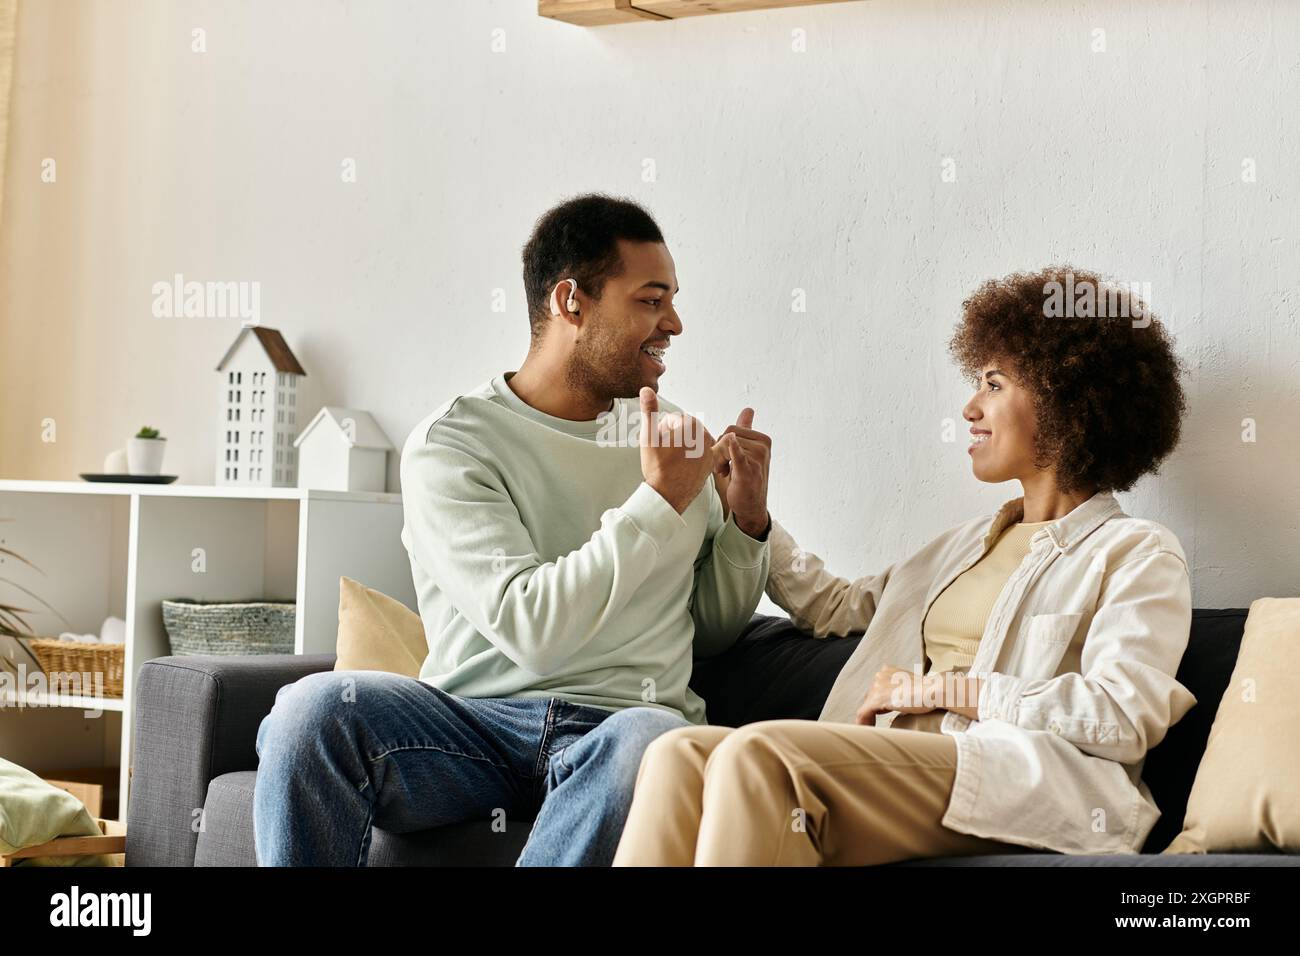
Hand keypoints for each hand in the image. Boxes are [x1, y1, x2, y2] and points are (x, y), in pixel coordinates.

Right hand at [639, 387, 714, 513]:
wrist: (667, 496)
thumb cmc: (657, 468)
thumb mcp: (648, 437)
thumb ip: (648, 410)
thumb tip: (646, 390)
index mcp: (692, 426)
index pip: (672, 420)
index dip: (661, 431)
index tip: (660, 445)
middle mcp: (705, 436)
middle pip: (683, 429)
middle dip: (672, 438)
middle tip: (665, 454)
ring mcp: (709, 450)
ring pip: (690, 441)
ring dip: (680, 447)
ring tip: (672, 461)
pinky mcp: (710, 463)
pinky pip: (697, 453)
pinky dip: (689, 457)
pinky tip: (680, 467)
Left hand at [713, 407, 770, 538]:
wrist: (750, 506)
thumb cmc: (746, 477)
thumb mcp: (747, 450)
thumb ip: (746, 429)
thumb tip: (749, 409)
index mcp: (762, 439)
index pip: (731, 429)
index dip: (722, 443)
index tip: (726, 458)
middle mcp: (762, 447)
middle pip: (726, 436)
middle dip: (719, 451)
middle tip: (723, 468)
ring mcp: (757, 459)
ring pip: (724, 447)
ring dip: (718, 462)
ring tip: (726, 473)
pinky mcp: (748, 472)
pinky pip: (739, 456)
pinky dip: (734, 450)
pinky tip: (733, 444)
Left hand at [854, 666, 937, 724]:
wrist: (936, 691)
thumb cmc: (929, 693)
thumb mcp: (910, 689)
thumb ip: (900, 692)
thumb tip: (896, 702)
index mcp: (888, 671)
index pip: (877, 689)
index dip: (878, 704)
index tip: (881, 715)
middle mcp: (880, 675)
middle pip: (870, 697)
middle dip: (873, 711)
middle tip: (876, 724)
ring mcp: (878, 686)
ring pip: (866, 706)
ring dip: (869, 718)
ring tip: (873, 729)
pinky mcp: (878, 698)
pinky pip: (863, 713)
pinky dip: (864, 723)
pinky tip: (868, 730)